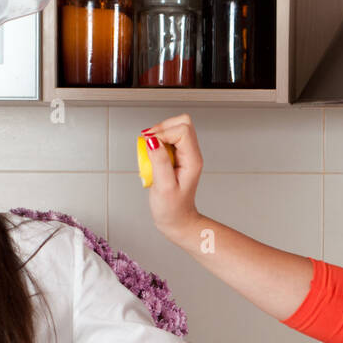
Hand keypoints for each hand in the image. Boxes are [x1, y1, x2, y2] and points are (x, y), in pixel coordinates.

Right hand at [141, 113, 203, 236]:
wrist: (177, 220)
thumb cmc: (172, 209)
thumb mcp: (163, 187)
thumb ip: (159, 162)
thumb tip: (151, 141)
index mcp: (192, 160)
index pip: (182, 130)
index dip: (163, 133)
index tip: (151, 146)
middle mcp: (191, 154)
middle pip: (182, 122)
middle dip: (162, 128)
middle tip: (150, 144)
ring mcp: (185, 154)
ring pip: (174, 128)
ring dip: (158, 135)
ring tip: (150, 152)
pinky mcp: (177, 156)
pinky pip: (167, 140)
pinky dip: (156, 143)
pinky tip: (152, 158)